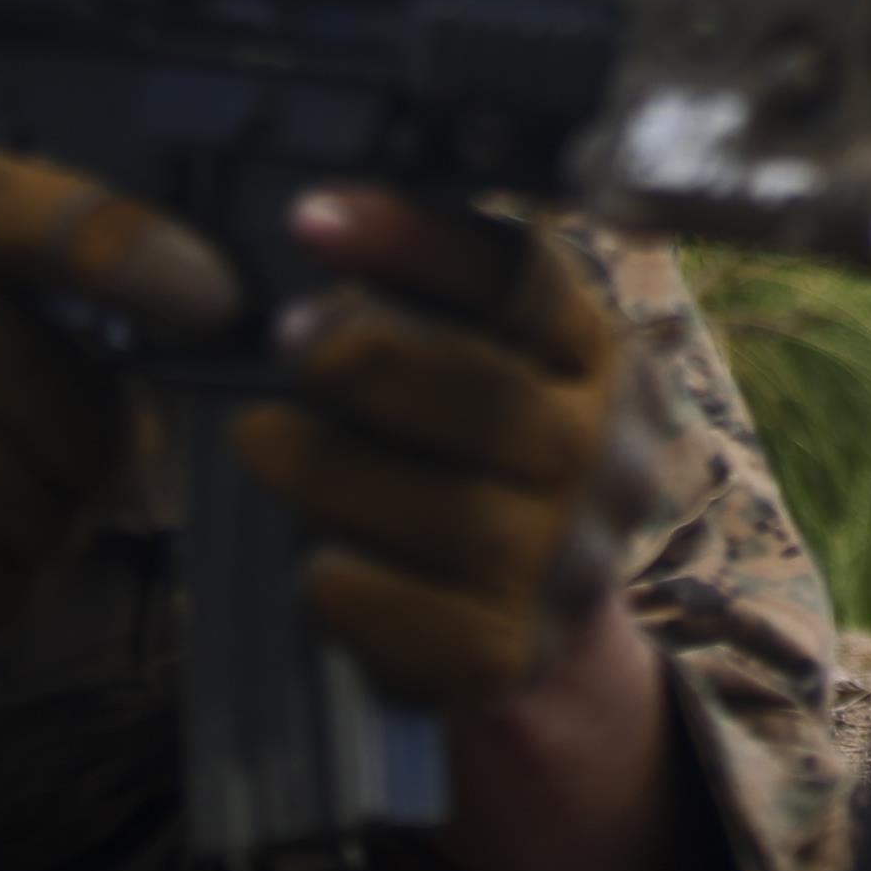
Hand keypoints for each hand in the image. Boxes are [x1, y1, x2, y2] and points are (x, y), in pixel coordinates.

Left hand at [240, 190, 693, 870]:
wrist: (529, 618)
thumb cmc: (471, 454)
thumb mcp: (478, 362)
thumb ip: (420, 305)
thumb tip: (310, 236)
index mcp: (608, 359)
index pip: (526, 283)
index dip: (418, 243)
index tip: (312, 218)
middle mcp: (612, 457)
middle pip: (494, 400)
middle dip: (374, 363)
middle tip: (284, 340)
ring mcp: (576, 563)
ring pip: (460, 518)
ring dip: (339, 472)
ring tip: (258, 437)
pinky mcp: (521, 653)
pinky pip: (435, 626)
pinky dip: (360, 589)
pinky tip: (311, 562)